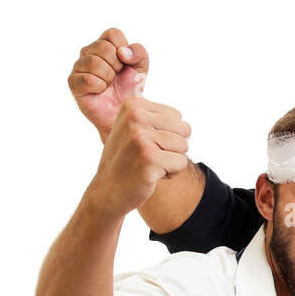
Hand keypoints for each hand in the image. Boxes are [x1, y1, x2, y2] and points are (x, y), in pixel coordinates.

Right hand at [68, 27, 149, 139]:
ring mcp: (79, 66)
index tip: (125, 64)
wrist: (123, 113)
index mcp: (104, 44)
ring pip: (94, 62)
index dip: (124, 50)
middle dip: (117, 66)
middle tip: (116, 77)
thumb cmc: (130, 88)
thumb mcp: (141, 68)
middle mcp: (89, 51)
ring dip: (108, 77)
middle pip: (103, 47)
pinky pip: (88, 79)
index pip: (113, 34)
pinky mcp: (73, 82)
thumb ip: (139, 53)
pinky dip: (100, 87)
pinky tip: (100, 91)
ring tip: (109, 85)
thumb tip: (122, 52)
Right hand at [84, 98, 190, 218]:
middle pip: (184, 129)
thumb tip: (186, 125)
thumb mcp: (135, 128)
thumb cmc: (128, 159)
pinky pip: (181, 163)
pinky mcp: (149, 158)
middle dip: (173, 147)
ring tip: (149, 165)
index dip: (168, 135)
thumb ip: (157, 118)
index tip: (145, 145)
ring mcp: (141, 137)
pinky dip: (171, 173)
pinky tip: (150, 175)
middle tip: (149, 157)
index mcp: (133, 105)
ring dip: (171, 161)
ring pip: (184, 146)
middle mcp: (135, 117)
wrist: (108, 190)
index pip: (177, 116)